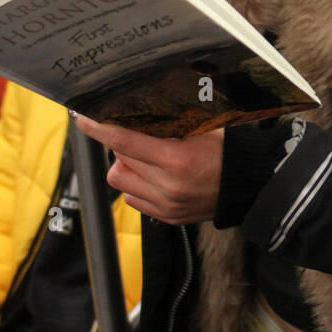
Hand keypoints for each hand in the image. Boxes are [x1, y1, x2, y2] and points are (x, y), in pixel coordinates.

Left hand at [70, 112, 225, 225]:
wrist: (250, 187)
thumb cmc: (228, 152)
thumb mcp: (201, 130)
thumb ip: (168, 126)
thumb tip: (134, 113)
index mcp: (177, 159)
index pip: (124, 141)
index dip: (99, 128)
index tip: (81, 117)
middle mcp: (168, 186)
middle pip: (119, 160)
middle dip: (123, 145)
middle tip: (141, 136)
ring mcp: (166, 205)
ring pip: (120, 181)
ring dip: (127, 166)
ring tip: (148, 158)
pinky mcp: (166, 218)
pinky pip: (133, 198)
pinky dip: (137, 185)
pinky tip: (156, 176)